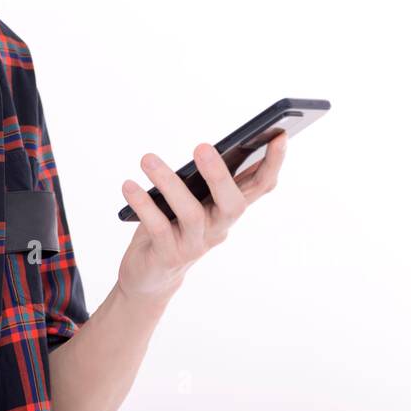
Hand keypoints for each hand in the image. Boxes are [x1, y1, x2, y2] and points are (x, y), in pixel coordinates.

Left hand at [117, 132, 287, 302]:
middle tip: (201, 146)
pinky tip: (129, 185)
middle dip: (219, 175)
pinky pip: (158, 227)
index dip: (273, 163)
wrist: (151, 275)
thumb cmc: (173, 225)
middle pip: (232, 205)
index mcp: (228, 209)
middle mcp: (218, 228)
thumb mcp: (194, 199)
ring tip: (147, 159)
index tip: (280, 135)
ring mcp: (195, 245)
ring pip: (191, 213)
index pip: (260, 186)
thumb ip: (204, 179)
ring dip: (169, 183)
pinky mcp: (169, 256)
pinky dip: (143, 204)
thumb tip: (209, 147)